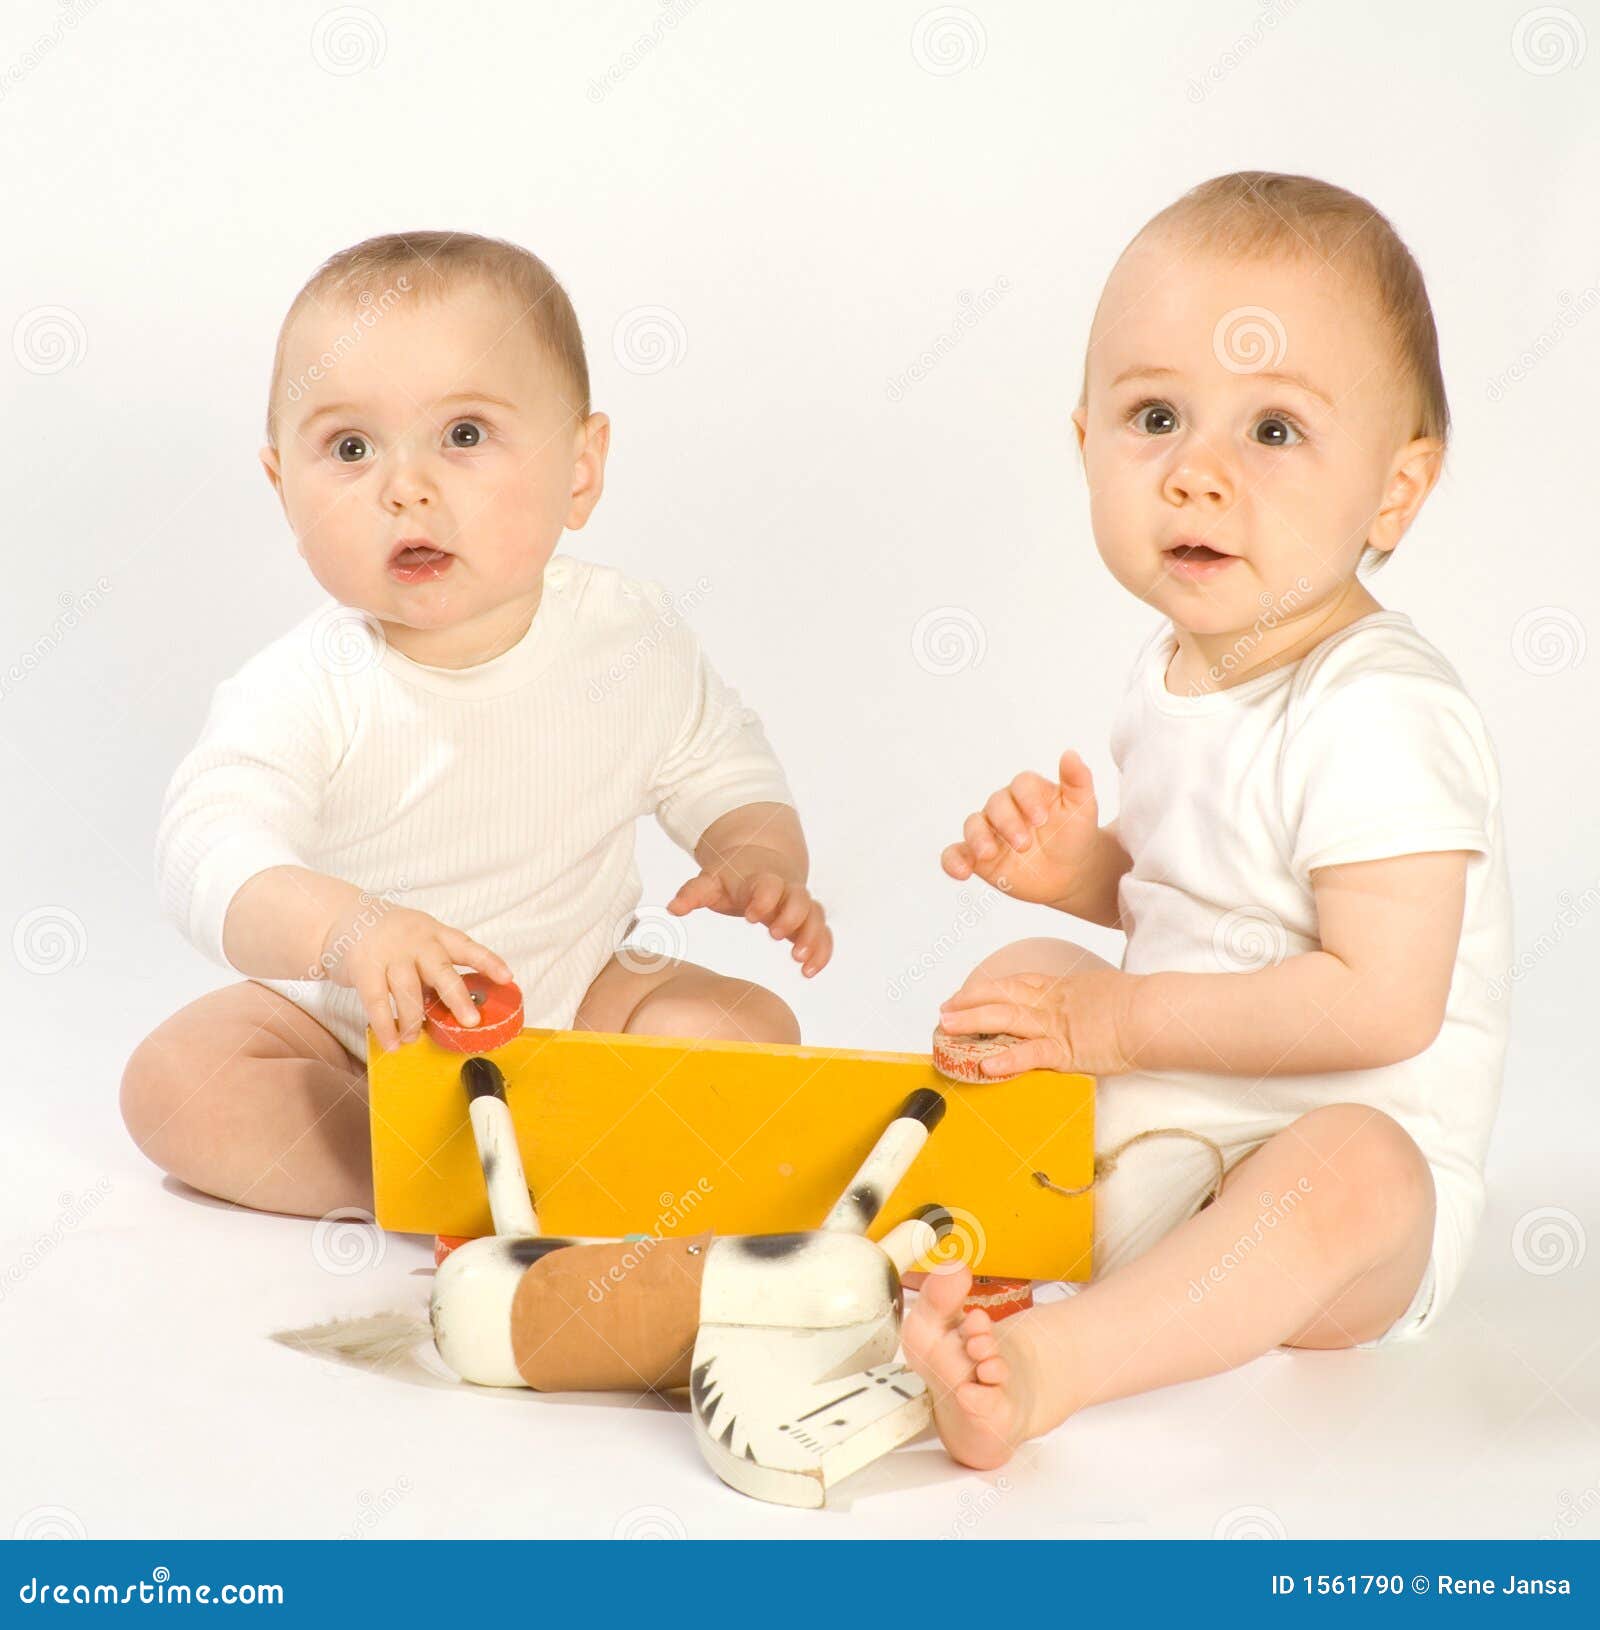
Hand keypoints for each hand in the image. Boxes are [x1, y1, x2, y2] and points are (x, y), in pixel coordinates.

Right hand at [317, 899, 514, 1052]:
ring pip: (409, 992)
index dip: (488, 962)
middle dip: (458, 998)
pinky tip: (392, 1042)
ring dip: (414, 1021)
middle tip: (470, 1021)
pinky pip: (378, 1002)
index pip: (466, 947)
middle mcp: (416, 941)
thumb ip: (436, 965)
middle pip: (441, 971)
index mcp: (435, 933)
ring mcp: (390, 953)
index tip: (507, 977)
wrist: (341, 915)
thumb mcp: (418, 938)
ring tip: (414, 1038)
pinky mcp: (364, 967)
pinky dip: (386, 1026)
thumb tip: (457, 1004)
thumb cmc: (388, 934)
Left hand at [668, 849, 833, 977]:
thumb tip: (672, 908)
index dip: (764, 897)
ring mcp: (800, 905)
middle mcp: (786, 890)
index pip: (769, 885)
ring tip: (801, 962)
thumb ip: (693, 893)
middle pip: (801, 899)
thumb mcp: (710, 880)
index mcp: (761, 879)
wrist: (760, 860)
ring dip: (813, 938)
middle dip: (792, 916)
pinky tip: (810, 972)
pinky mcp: (808, 921)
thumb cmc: (732, 876)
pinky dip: (823, 951)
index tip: (750, 916)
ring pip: (817, 917)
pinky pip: (824, 933)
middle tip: (775, 934)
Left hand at [937, 965, 1144, 1076]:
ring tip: (948, 1027)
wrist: (1155, 1012)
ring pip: (1007, 1019)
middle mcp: (1052, 1004)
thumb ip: (1084, 1003)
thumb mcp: (1104, 994)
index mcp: (1061, 989)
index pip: (1015, 985)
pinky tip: (986, 1065)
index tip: (965, 994)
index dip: (987, 988)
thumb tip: (1082, 1012)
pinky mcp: (1067, 1051)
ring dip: (973, 1022)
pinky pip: (1031, 1055)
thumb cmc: (1139, 1005)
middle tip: (944, 1011)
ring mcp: (1057, 1026)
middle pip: (1001, 997)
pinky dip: (1007, 1059)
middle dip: (968, 1003)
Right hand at [941, 749, 1102, 909]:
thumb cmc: (1074, 836)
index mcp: (1029, 792)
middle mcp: (1005, 808)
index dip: (1028, 799)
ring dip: (977, 838)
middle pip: (995, 804)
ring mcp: (988, 831)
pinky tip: (962, 872)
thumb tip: (1071, 753)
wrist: (1068, 873)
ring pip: (972, 825)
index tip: (1041, 819)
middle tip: (1024, 844)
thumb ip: (1078, 781)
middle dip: (1007, 823)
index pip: (1021, 785)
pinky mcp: (976, 857)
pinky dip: (953, 861)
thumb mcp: (1082, 809)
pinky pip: (956, 854)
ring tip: (988, 854)